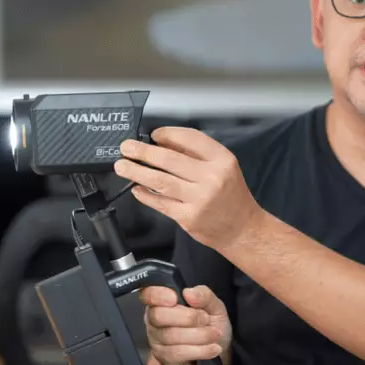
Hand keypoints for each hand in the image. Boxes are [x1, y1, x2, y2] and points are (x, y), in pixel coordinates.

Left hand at [114, 127, 263, 251]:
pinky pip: (161, 203)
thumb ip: (197, 155)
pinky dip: (146, 195)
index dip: (168, 134)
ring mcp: (199, 199)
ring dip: (137, 172)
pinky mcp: (188, 217)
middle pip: (170, 160)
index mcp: (222, 161)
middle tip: (126, 147)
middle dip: (144, 152)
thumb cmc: (231, 197)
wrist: (242, 229)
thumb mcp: (224, 168)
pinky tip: (136, 188)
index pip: (191, 139)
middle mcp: (212, 178)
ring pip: (161, 181)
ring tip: (122, 166)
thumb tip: (163, 143)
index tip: (154, 134)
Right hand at [140, 285, 231, 364]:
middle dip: (188, 317)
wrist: (219, 352)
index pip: (149, 294)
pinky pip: (178, 353)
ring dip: (199, 335)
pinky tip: (213, 348)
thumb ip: (204, 296)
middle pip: (158, 315)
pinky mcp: (165, 358)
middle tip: (206, 319)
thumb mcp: (214, 306)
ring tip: (215, 334)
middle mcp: (155, 320)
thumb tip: (189, 292)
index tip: (175, 298)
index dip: (158, 295)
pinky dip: (200, 350)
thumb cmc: (211, 326)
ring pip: (170, 336)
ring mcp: (157, 340)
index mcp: (163, 301)